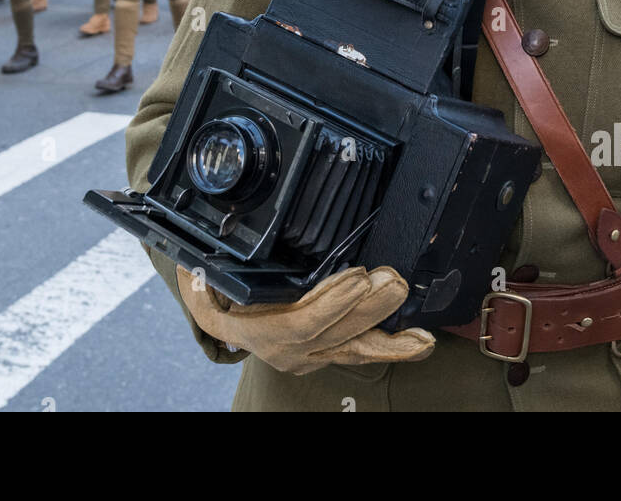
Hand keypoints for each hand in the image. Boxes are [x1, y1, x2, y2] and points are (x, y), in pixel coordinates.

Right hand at [176, 265, 433, 376]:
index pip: (300, 322)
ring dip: (389, 336)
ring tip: (419, 328)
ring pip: (354, 347)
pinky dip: (395, 348)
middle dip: (368, 308)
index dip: (331, 303)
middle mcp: (291, 350)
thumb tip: (198, 267)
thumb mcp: (203, 292)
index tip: (357, 277)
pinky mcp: (330, 351)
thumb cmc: (218, 299)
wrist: (227, 327)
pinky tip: (422, 343)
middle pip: (335, 333)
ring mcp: (313, 354)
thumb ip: (202, 283)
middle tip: (393, 281)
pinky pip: (364, 352)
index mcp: (262, 332)